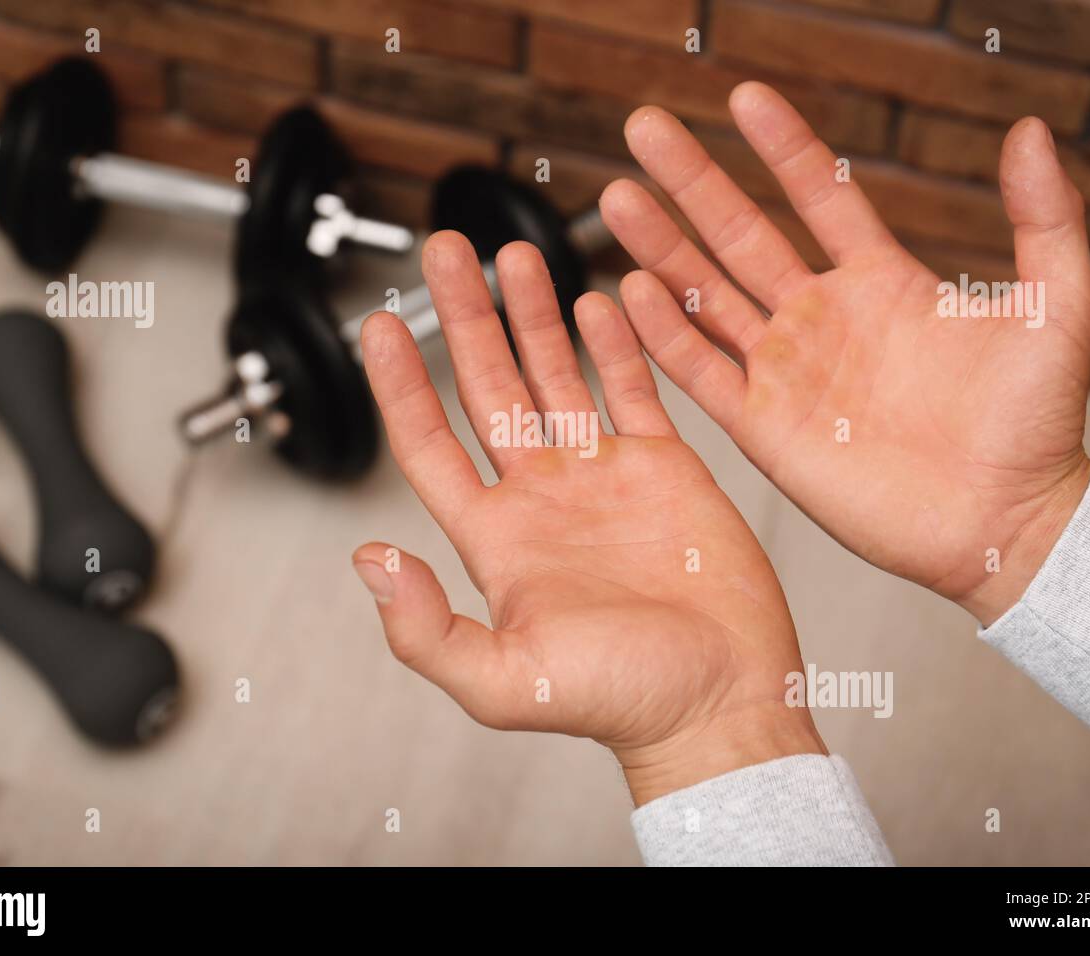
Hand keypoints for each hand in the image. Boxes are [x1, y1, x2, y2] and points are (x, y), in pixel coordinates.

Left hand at [353, 232, 824, 804]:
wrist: (720, 704)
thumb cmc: (623, 703)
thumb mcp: (506, 681)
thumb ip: (426, 630)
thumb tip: (368, 560)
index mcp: (497, 538)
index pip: (431, 444)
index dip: (400, 385)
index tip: (379, 324)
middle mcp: (542, 498)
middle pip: (487, 387)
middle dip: (465, 316)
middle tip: (447, 250)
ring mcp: (602, 479)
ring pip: (557, 376)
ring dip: (533, 315)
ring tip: (516, 255)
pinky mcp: (665, 469)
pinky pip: (634, 390)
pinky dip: (617, 344)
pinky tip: (598, 300)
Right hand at [600, 82, 1089, 625]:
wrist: (1004, 521)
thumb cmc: (1037, 423)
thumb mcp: (1057, 307)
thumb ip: (1044, 219)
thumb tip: (1029, 130)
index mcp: (882, 283)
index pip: (820, 197)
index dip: (784, 147)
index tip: (742, 96)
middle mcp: (822, 319)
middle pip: (741, 235)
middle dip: (693, 181)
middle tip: (645, 128)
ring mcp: (788, 371)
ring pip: (707, 296)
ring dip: (661, 248)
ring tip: (617, 197)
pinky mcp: (766, 428)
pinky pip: (703, 372)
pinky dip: (665, 335)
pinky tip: (631, 291)